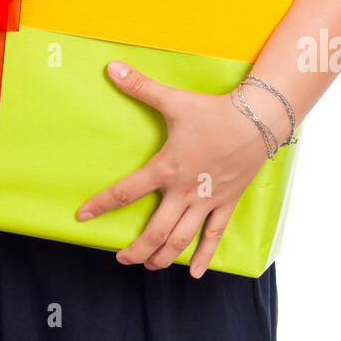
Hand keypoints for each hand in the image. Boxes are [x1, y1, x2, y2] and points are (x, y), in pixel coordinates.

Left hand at [76, 60, 271, 277]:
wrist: (257, 119)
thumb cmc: (213, 111)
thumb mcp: (173, 99)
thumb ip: (140, 86)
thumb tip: (111, 67)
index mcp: (166, 169)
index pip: (126, 192)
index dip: (101, 205)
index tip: (82, 217)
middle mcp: (184, 192)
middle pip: (155, 231)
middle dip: (136, 249)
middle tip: (121, 258)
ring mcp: (206, 201)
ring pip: (181, 240)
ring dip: (163, 256)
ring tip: (149, 266)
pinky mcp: (226, 203)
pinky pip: (214, 236)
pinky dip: (204, 256)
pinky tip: (194, 273)